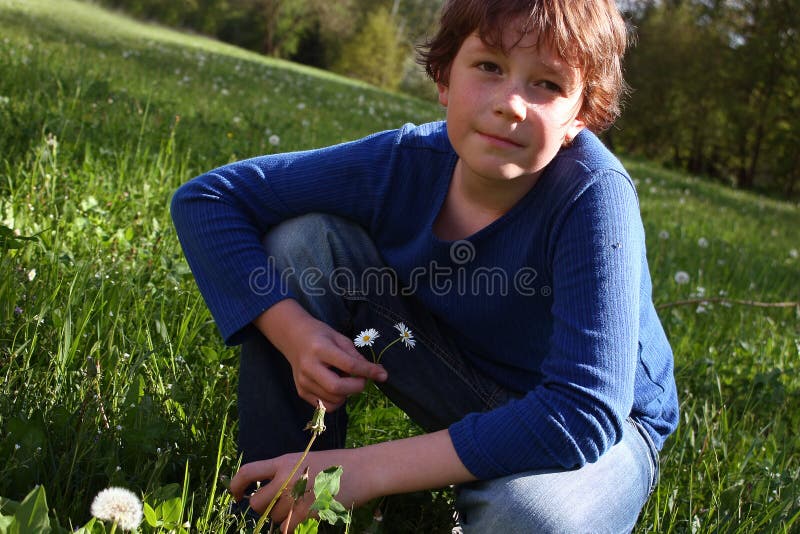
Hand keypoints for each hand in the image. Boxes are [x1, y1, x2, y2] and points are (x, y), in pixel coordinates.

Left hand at [230, 449, 374, 533]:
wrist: (362, 469)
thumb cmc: (335, 464)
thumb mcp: (306, 460)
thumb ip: (285, 472)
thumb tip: (268, 492)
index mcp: (284, 461)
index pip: (248, 471)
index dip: (236, 485)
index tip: (236, 495)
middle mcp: (286, 477)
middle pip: (257, 503)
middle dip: (263, 509)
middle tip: (277, 507)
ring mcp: (297, 495)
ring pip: (274, 518)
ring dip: (282, 518)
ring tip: (299, 507)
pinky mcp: (308, 511)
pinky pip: (287, 528)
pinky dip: (291, 527)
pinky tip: (302, 519)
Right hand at [255, 299, 387, 410]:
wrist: (293, 338)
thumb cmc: (320, 335)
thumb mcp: (339, 338)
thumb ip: (356, 356)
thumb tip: (376, 373)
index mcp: (320, 349)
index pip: (348, 365)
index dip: (368, 371)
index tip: (383, 375)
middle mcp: (309, 367)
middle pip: (338, 388)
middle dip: (357, 387)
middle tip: (362, 379)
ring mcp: (303, 382)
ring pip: (333, 400)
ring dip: (347, 394)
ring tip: (344, 379)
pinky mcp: (301, 392)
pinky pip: (325, 406)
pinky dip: (337, 400)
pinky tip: (335, 387)